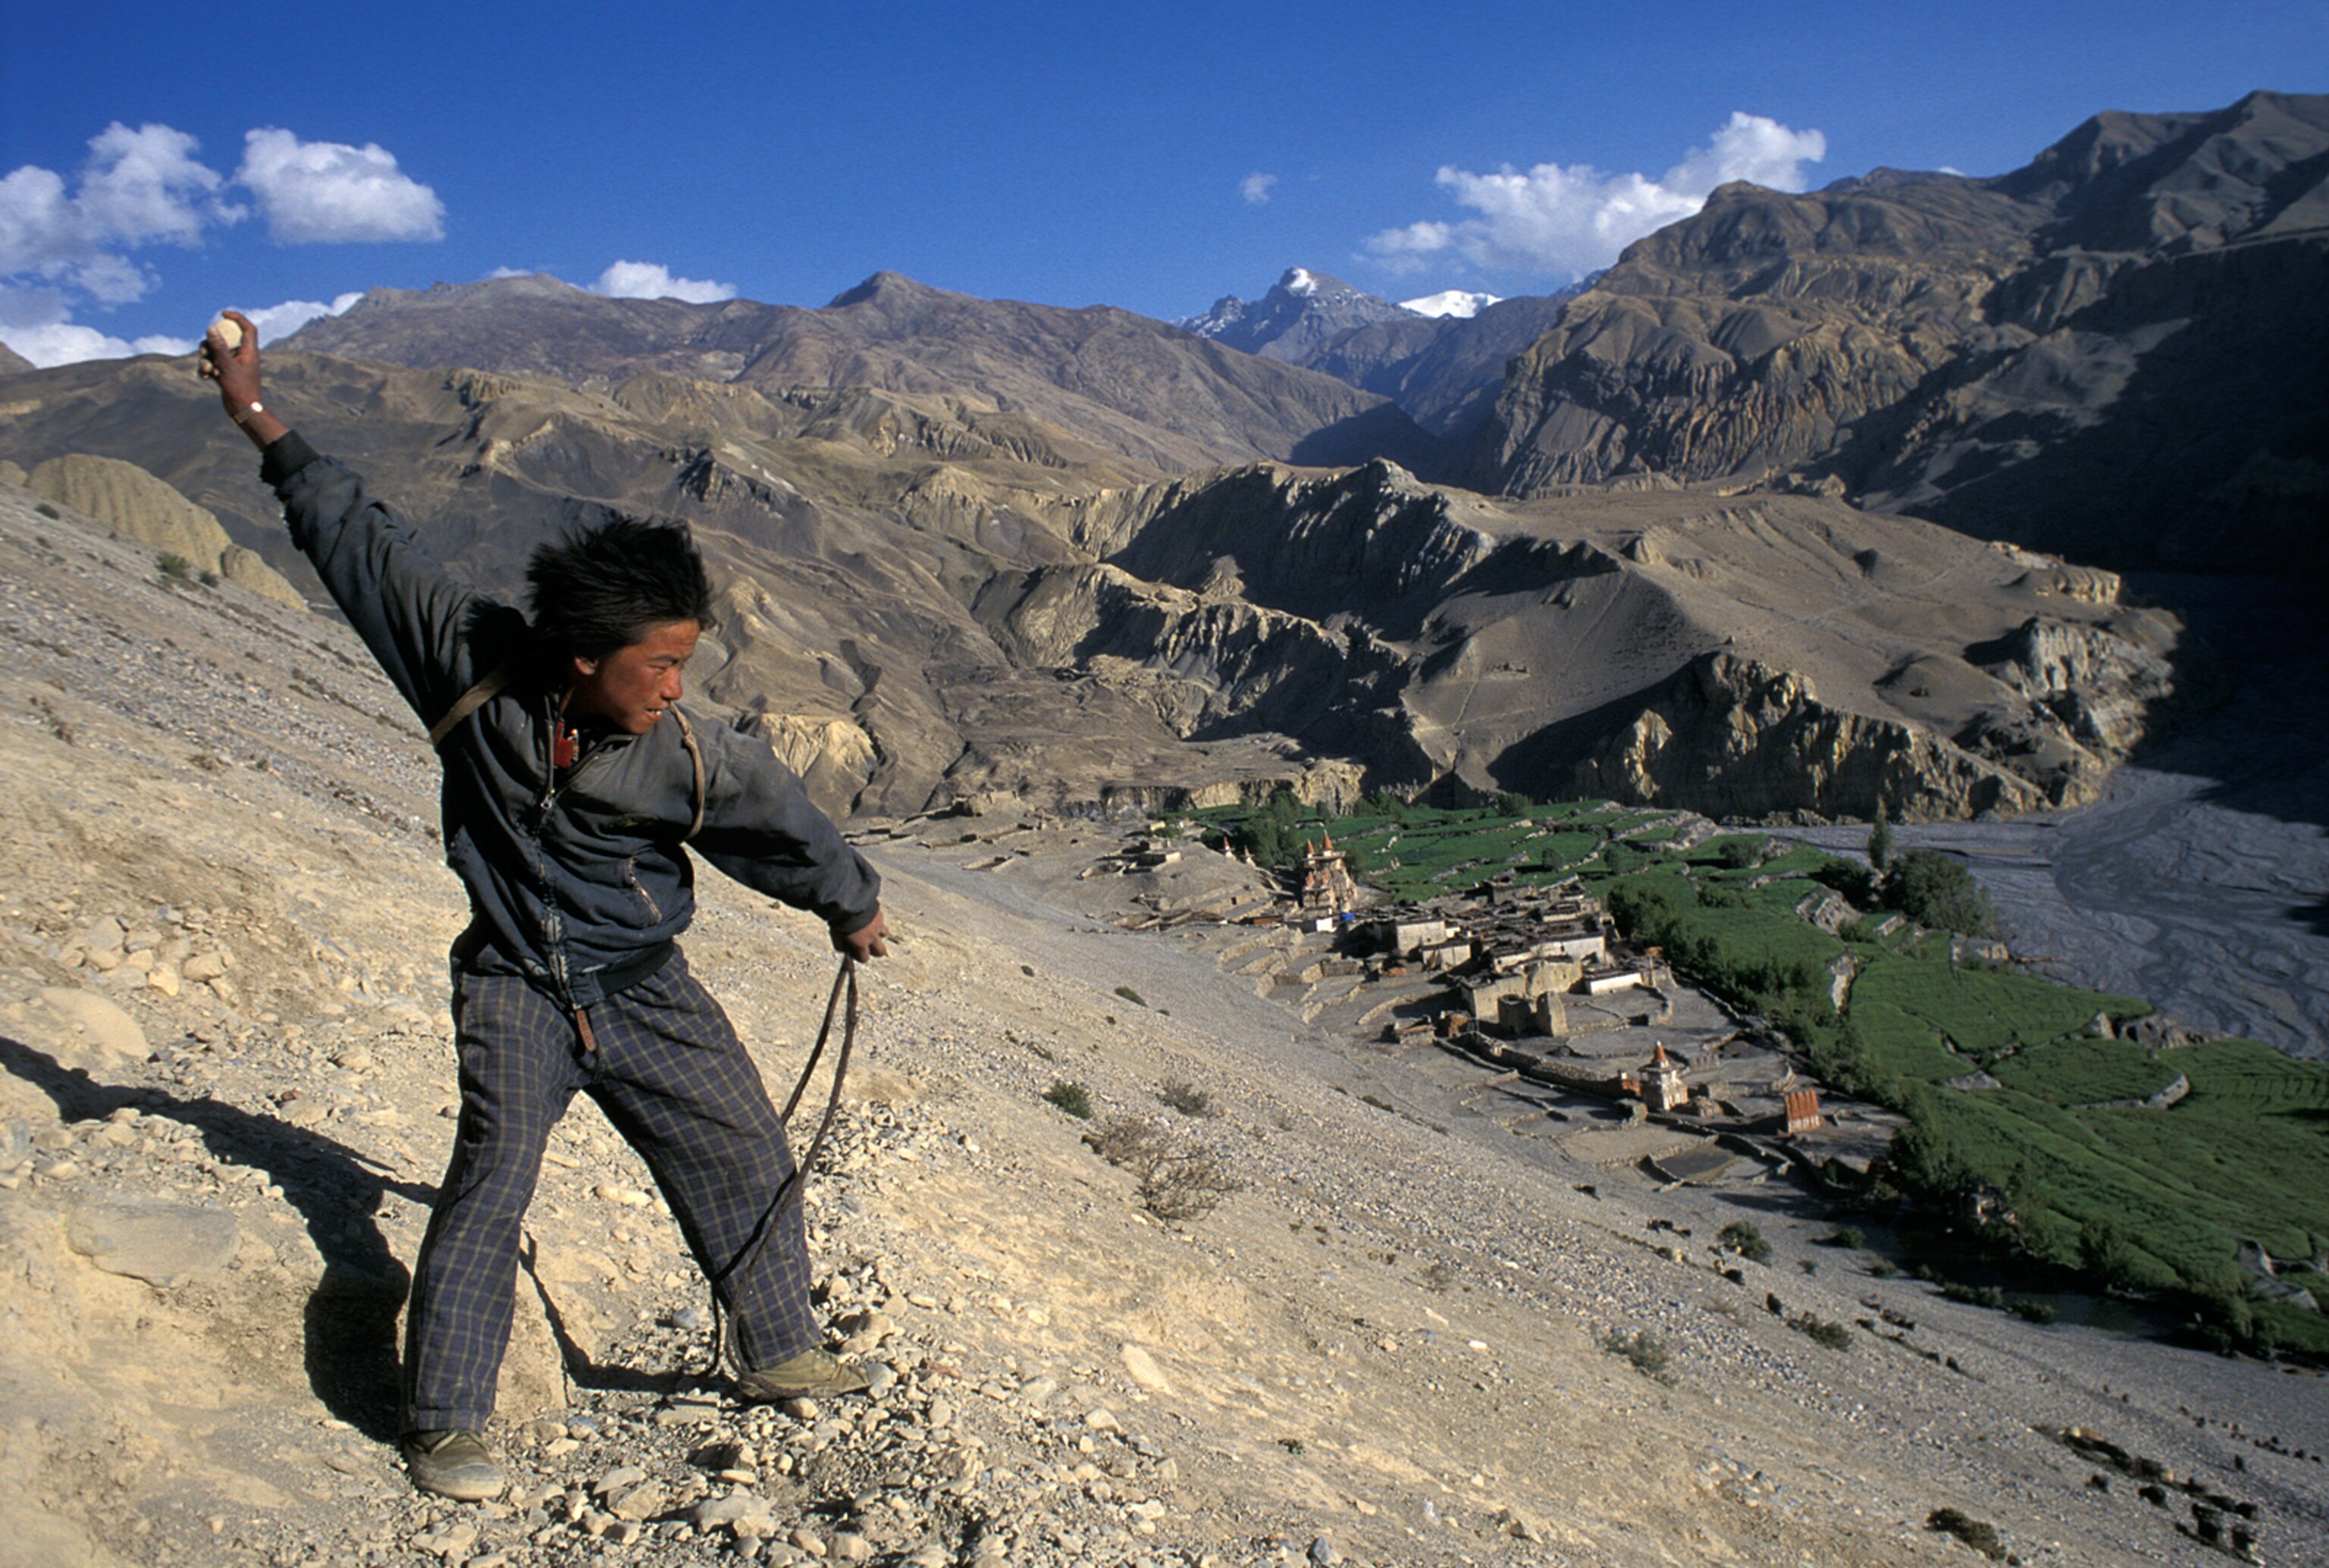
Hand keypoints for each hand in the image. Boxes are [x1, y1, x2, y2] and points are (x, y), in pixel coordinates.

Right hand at [198, 310, 286, 447]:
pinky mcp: (225, 373)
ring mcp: (233, 365)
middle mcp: (242, 356)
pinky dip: (206, 368)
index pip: (247, 328)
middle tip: (204, 353)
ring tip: (207, 371)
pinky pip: (212, 364)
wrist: (242, 411)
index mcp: (249, 352)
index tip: (223, 313)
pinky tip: (204, 378)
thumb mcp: (227, 366)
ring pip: (214, 352)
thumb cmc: (240, 390)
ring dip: (206, 359)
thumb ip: (219, 347)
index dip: (237, 318)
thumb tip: (212, 328)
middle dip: (210, 344)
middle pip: (223, 339)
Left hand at [833, 907, 888, 961]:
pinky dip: (876, 921)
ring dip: (878, 934)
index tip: (855, 951)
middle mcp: (872, 937)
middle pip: (880, 952)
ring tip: (869, 929)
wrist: (848, 901)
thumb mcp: (835, 934)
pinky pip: (881, 921)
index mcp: (860, 944)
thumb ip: (839, 944)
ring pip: (884, 934)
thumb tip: (843, 950)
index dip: (860, 956)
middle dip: (874, 950)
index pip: (864, 958)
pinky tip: (867, 917)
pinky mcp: (880, 915)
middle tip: (867, 945)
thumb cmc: (839, 919)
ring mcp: (878, 926)